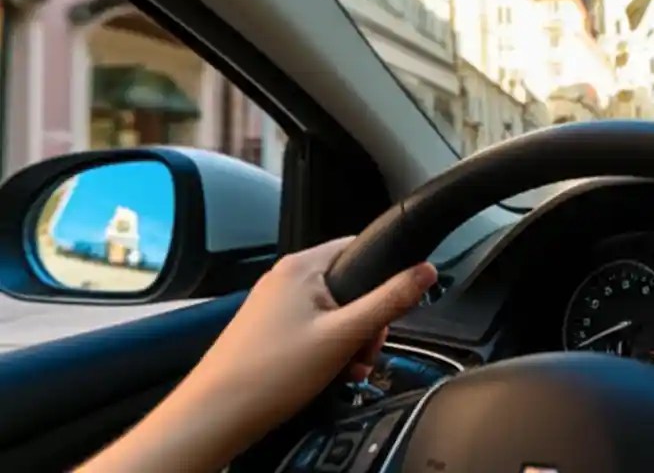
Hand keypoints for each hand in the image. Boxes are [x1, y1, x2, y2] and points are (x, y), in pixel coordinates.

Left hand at [79, 237, 436, 472]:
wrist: (215, 415)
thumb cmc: (271, 374)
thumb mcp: (345, 335)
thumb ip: (390, 301)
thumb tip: (426, 271)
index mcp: (302, 267)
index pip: (360, 250)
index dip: (384, 280)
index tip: (390, 313)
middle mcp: (285, 278)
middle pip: (350, 286)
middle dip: (366, 322)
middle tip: (363, 352)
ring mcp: (273, 304)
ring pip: (333, 312)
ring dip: (349, 340)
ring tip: (344, 370)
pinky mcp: (267, 329)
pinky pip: (312, 328)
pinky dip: (327, 349)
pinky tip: (327, 374)